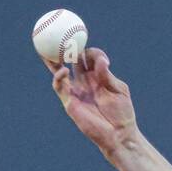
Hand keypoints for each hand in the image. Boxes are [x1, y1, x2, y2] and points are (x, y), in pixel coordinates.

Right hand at [43, 47, 138, 161]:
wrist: (119, 135)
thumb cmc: (122, 113)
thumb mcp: (118, 90)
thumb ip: (107, 74)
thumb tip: (101, 60)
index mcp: (97, 76)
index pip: (89, 57)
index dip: (91, 52)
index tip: (97, 56)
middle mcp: (84, 81)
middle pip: (71, 60)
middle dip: (66, 46)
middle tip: (61, 35)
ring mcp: (76, 91)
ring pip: (59, 71)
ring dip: (53, 58)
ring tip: (49, 46)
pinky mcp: (70, 102)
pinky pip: (59, 86)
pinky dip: (59, 77)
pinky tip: (64, 70)